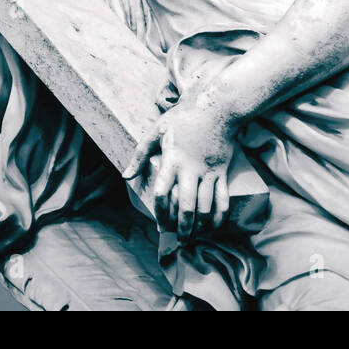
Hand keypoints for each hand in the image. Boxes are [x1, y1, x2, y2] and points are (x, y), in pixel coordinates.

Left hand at [124, 94, 236, 238]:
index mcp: (172, 160)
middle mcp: (191, 170)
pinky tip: (214, 226)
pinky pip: (223, 199)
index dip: (160, 211)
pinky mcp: (222, 172)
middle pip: (186, 206)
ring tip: (194, 238)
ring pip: (206, 207)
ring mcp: (209, 172)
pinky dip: (219, 216)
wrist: (217, 108)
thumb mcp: (157, 130)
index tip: (159, 224)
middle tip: (179, 241)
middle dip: (182, 227)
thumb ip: (140, 154)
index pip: (162, 192)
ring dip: (200, 226)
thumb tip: (126, 176)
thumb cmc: (184, 117)